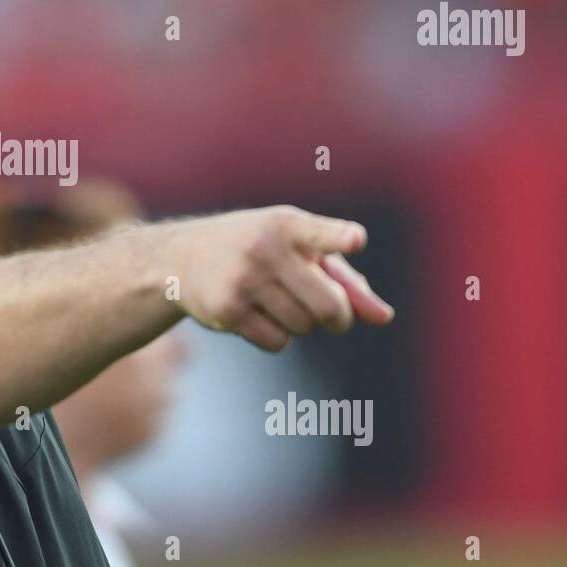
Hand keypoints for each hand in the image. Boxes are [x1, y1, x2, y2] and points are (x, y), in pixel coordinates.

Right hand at [169, 205, 393, 351]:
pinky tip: (255, 316)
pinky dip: (276, 336)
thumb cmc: (257, 250)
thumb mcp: (296, 249)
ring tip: (278, 303)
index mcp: (286, 224)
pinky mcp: (227, 310)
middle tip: (332, 316)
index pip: (321, 233)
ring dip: (302, 324)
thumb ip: (343, 279)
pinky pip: (277, 342)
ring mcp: (243, 280)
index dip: (340, 238)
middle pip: (329, 307)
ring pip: (304, 327)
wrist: (183, 259)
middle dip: (339, 318)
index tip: (355, 240)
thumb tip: (384, 318)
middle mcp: (264, 249)